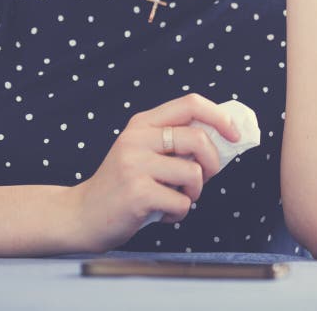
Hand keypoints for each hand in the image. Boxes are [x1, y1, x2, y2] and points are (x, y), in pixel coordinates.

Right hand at [70, 93, 240, 253]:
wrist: (82, 214)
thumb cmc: (123, 185)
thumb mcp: (143, 152)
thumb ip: (175, 142)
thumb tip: (224, 140)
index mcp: (142, 122)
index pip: (190, 103)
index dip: (219, 117)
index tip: (234, 136)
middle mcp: (137, 137)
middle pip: (198, 138)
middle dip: (213, 163)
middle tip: (204, 178)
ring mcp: (135, 164)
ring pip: (194, 173)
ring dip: (193, 193)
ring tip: (174, 198)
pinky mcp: (137, 192)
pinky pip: (182, 202)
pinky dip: (178, 213)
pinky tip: (160, 212)